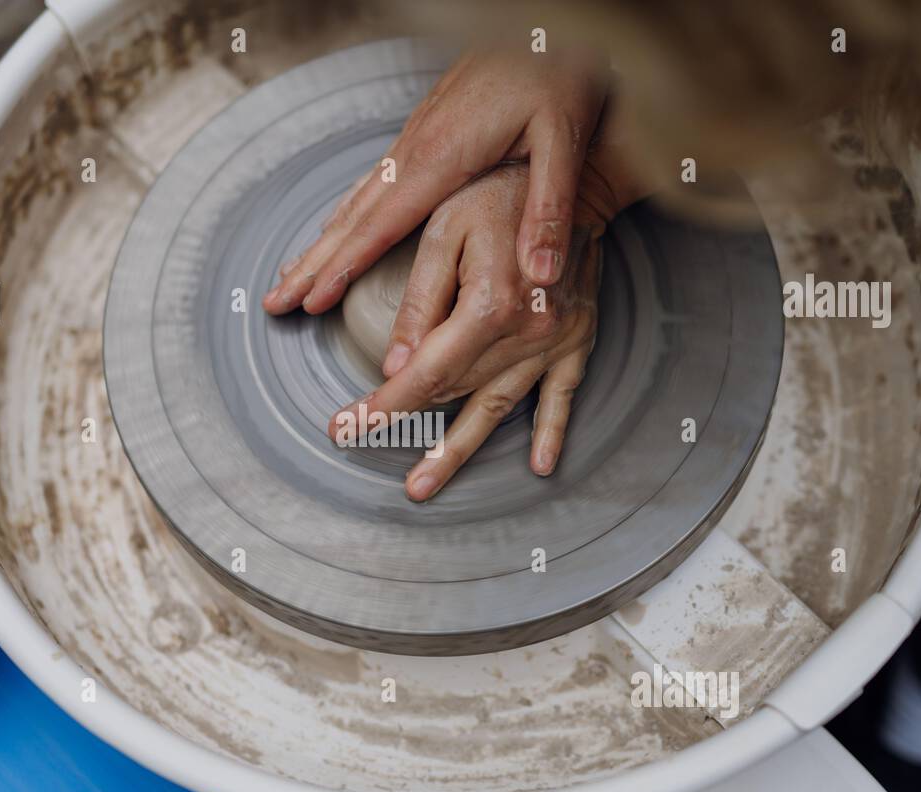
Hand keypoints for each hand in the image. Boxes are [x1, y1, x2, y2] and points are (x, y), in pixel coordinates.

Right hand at [262, 50, 607, 316]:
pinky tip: (336, 228)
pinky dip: (344, 215)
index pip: (380, 225)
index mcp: (441, 156)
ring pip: (355, 200)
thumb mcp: (564, 140)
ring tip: (291, 277)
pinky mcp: (422, 134)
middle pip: (351, 218)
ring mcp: (413, 140)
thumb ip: (550, 209)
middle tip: (274, 302)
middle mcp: (414, 148)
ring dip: (320, 243)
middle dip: (311, 264)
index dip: (344, 267)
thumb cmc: (555, 74)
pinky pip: (371, 184)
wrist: (542, 24)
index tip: (313, 301)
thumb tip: (541, 275)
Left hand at [327, 163, 603, 499]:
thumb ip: (418, 301)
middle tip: (358, 445)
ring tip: (423, 485)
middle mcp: (526, 332)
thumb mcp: (443, 230)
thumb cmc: (499, 192)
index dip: (381, 406)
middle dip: (403, 424)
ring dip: (458, 450)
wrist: (574, 176)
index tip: (345, 427)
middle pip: (454, 393)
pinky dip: (551, 431)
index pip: (423, 372)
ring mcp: (554, 341)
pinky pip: (562, 395)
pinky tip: (540, 465)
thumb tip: (395, 365)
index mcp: (489, 304)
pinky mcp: (575, 340)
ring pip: (497, 406)